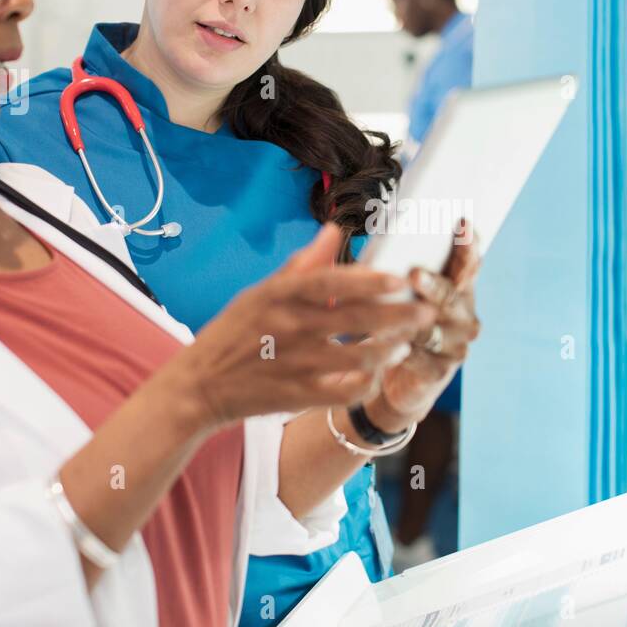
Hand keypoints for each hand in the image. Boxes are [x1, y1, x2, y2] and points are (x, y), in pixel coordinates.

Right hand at [175, 223, 437, 426]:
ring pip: (359, 359)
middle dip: (400, 317)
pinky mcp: (297, 396)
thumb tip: (335, 230)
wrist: (199, 386)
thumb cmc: (235, 332)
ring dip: (390, 351)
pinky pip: (344, 392)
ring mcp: (295, 365)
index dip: (370, 282)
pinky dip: (365, 383)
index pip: (331, 283)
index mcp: (279, 296)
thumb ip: (303, 263)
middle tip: (427, 313)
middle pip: (357, 321)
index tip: (401, 280)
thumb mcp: (261, 291)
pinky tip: (377, 374)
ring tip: (407, 344)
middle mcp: (289, 328)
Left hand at [366, 219, 482, 431]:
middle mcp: (464, 313)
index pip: (469, 261)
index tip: (463, 224)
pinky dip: (401, 350)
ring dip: (411, 321)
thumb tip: (369, 226)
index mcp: (458, 286)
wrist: (397, 379)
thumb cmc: (397, 324)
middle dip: (434, 284)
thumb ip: (399, 267)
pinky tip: (383, 345)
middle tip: (414, 275)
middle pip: (453, 294)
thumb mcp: (401, 293)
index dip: (469, 244)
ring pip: (435, 328)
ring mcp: (456, 344)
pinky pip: (421, 358)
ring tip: (389, 315)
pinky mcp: (440, 371)